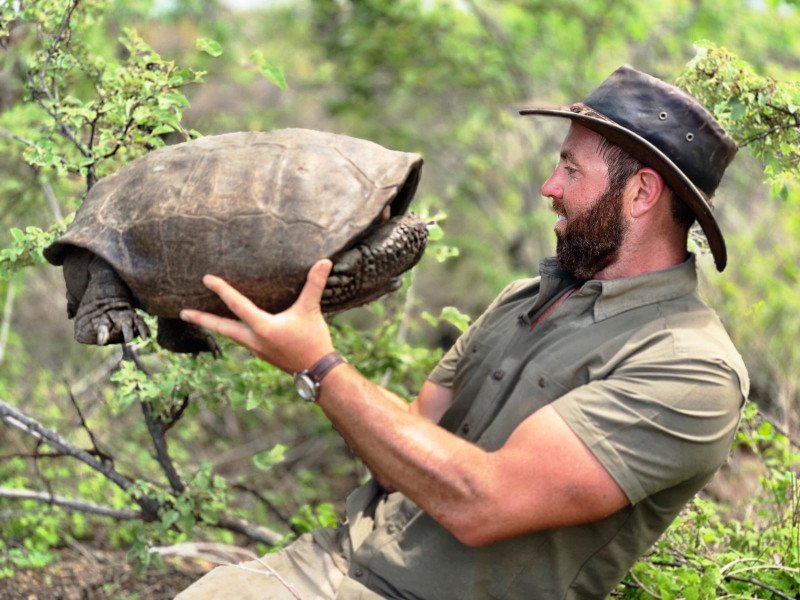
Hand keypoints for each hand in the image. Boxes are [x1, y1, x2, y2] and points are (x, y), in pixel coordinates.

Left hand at [179, 259, 335, 372]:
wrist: (317, 371)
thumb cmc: (313, 340)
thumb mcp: (311, 310)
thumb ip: (315, 285)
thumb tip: (325, 261)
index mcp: (263, 327)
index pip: (237, 305)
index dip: (221, 290)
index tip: (206, 279)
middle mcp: (254, 339)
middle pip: (221, 328)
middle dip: (202, 319)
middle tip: (183, 313)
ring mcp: (256, 349)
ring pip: (229, 335)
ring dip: (215, 326)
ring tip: (201, 318)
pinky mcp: (261, 353)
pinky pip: (241, 340)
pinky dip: (231, 331)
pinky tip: (233, 328)